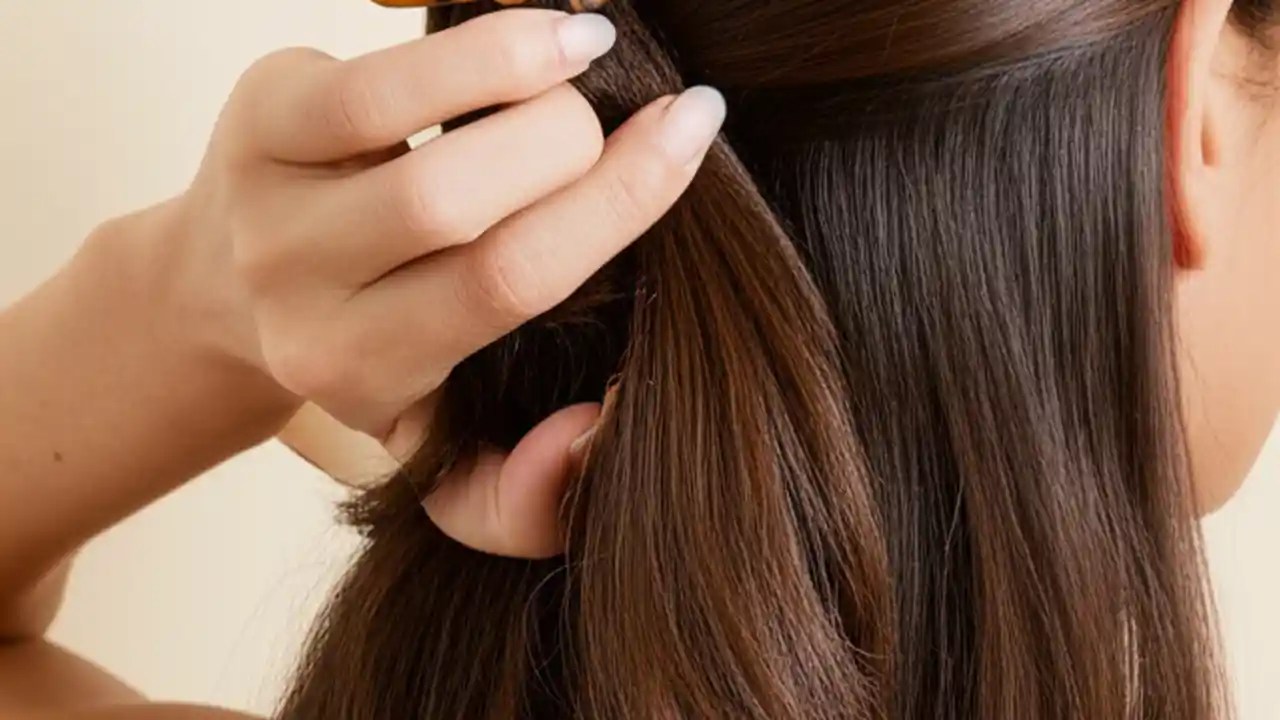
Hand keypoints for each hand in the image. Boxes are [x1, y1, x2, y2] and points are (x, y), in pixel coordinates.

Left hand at [173, 9, 725, 556]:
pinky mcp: (261, 120)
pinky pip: (383, 82)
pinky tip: (544, 38)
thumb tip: (592, 427)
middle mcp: (306, 309)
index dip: (622, 202)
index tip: (696, 133)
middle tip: (624, 117)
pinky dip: (485, 50)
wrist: (228, 285)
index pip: (512, 285)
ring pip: (428, 153)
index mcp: (370, 378)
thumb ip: (524, 502)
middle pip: (469, 218)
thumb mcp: (439, 445)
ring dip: (538, 89)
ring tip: (589, 55)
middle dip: (581, 150)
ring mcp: (275, 213)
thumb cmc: (371, 339)